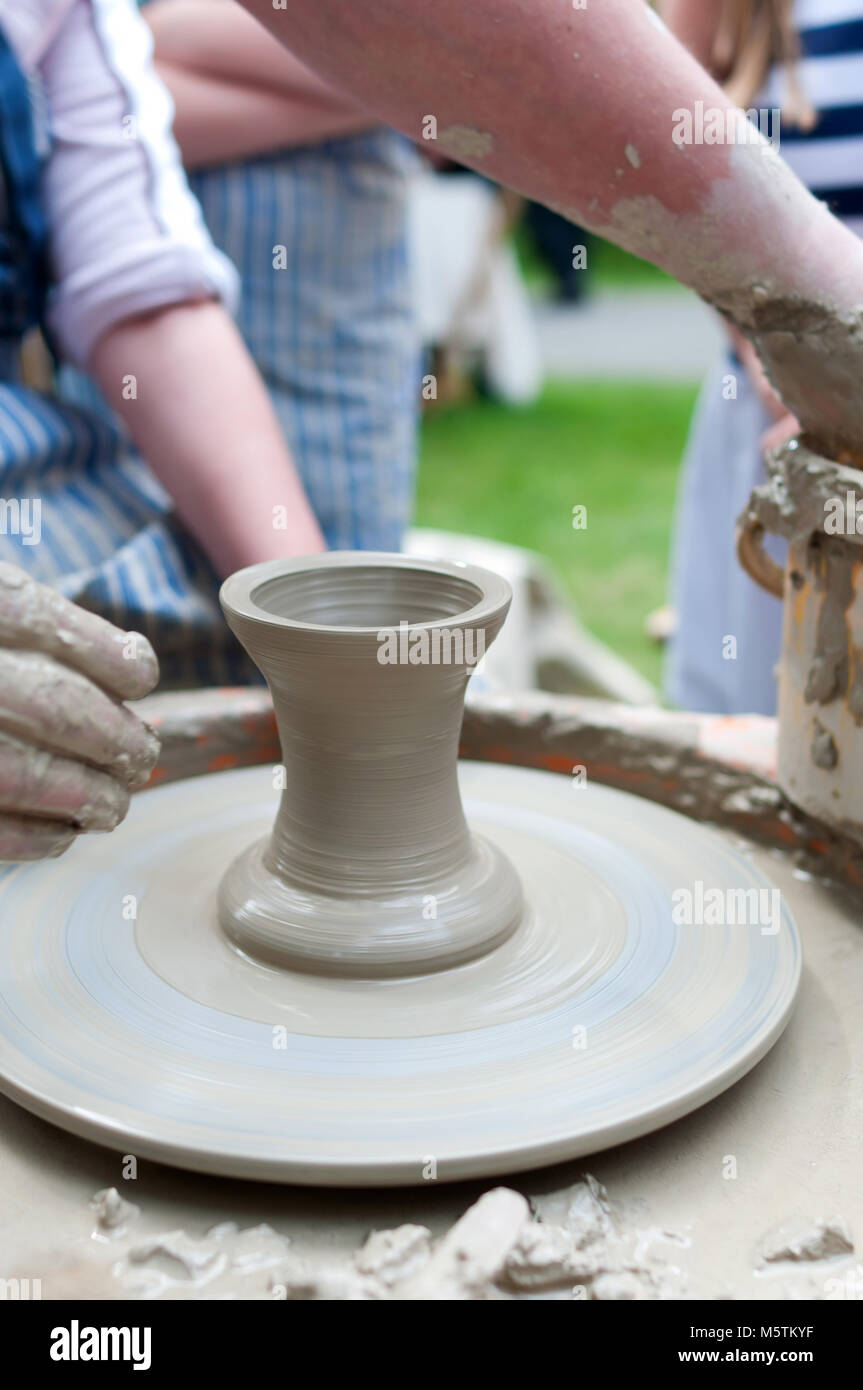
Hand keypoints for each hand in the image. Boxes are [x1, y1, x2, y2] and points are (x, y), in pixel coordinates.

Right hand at [0, 564, 159, 860]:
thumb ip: (28, 625)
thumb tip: (130, 669)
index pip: (51, 627)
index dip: (113, 659)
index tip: (138, 677)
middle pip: (54, 705)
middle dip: (113, 737)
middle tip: (140, 754)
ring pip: (26, 773)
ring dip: (90, 794)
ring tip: (115, 803)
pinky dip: (38, 836)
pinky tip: (64, 832)